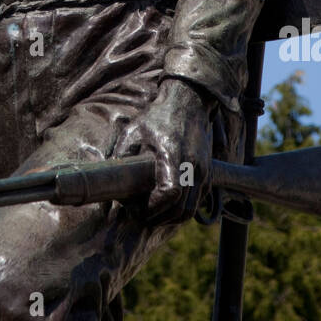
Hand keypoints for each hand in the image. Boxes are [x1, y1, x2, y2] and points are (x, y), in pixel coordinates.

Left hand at [113, 78, 212, 223]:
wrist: (188, 102)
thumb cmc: (159, 116)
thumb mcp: (133, 131)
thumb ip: (123, 157)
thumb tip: (113, 182)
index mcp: (174, 156)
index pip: (169, 194)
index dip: (152, 207)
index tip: (137, 208)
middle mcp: (193, 166)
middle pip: (180, 209)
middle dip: (159, 218)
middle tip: (140, 216)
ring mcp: (203, 171)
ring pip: (190, 210)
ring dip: (171, 217)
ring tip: (151, 214)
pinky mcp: (207, 173)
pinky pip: (197, 201)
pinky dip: (182, 209)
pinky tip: (165, 204)